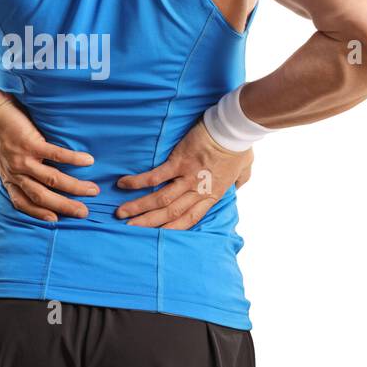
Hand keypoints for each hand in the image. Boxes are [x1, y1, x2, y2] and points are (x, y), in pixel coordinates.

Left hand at [0, 97, 97, 221]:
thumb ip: (9, 169)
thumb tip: (18, 175)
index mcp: (8, 177)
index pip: (22, 202)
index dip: (38, 213)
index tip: (54, 220)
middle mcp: (15, 173)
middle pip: (41, 197)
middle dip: (64, 207)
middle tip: (84, 213)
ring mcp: (23, 159)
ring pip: (52, 180)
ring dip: (74, 187)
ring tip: (93, 190)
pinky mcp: (31, 144)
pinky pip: (56, 155)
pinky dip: (74, 159)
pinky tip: (88, 161)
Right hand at [115, 119, 252, 228]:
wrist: (235, 130)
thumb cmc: (240, 148)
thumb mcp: (244, 170)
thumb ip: (238, 181)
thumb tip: (236, 185)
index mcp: (213, 195)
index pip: (190, 219)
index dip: (172, 229)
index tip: (156, 236)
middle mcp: (198, 190)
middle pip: (170, 213)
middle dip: (148, 223)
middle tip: (128, 228)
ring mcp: (187, 177)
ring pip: (160, 199)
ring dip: (139, 207)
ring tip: (121, 213)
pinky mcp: (178, 161)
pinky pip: (155, 176)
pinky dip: (138, 182)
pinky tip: (123, 185)